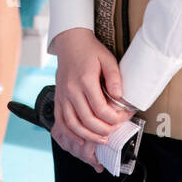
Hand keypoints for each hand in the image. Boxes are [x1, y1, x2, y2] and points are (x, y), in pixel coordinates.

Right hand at [51, 28, 132, 169]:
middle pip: (87, 120)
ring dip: (88, 136)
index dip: (114, 118)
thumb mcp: (107, 59)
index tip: (124, 117)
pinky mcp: (58, 99)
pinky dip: (70, 134)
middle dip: (104, 130)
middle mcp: (72, 90)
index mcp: (85, 80)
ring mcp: (63, 96)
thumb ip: (114, 77)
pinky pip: (61, 122)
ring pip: (73, 124)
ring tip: (101, 139)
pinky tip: (80, 139)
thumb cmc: (90, 51)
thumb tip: (119, 96)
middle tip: (115, 131)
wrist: (70, 42)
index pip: (100, 108)